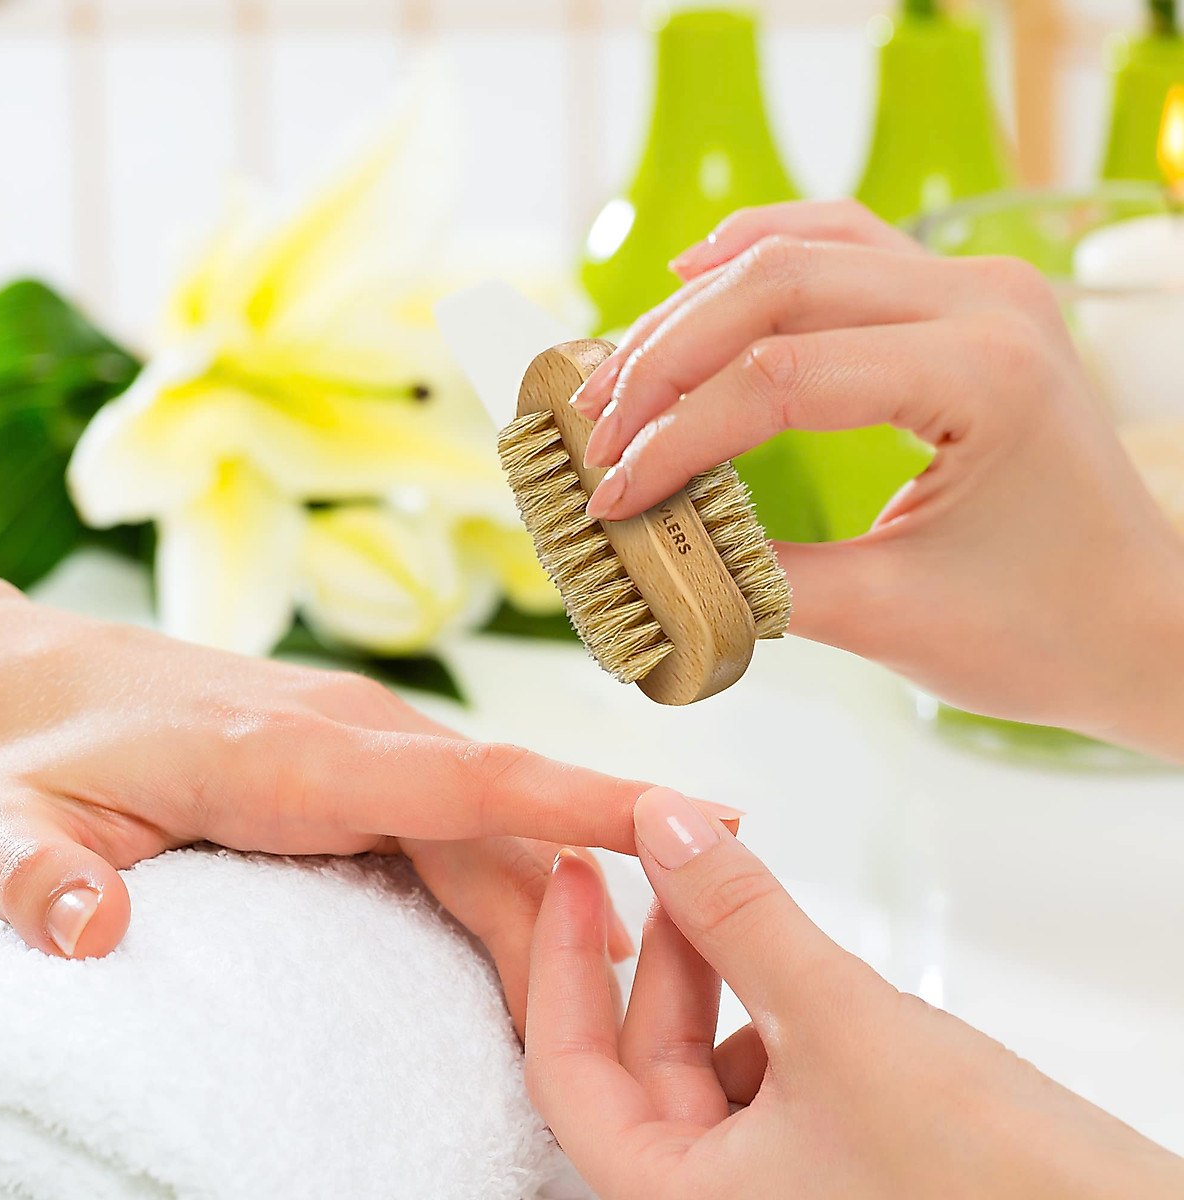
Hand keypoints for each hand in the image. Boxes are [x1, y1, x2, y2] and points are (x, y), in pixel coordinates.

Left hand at [0, 582, 733, 1031]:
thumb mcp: (5, 815)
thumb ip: (37, 873)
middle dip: (590, 909)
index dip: (588, 804)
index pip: (471, 781)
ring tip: (627, 979)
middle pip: (507, 830)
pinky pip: (467, 817)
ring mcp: (364, 742)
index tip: (695, 819)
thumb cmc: (37, 744)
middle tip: (651, 1015)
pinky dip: (522, 868)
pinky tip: (552, 922)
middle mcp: (355, 738)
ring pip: (498, 822)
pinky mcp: (361, 756)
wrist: (41, 669)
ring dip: (567, 892)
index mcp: (293, 755)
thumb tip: (95, 935)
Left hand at [526, 788, 1183, 1199]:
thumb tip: (663, 820)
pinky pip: (768, 1072)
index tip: (572, 866)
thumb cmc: (992, 1181)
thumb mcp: (839, 1022)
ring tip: (734, 889)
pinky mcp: (833, 1165)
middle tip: (667, 851)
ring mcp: (776, 1189)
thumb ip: (739, 916)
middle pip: (641, 1059)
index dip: (558, 960)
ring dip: (715, 970)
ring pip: (707, 1060)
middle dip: (656, 949)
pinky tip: (794, 957)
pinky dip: (768, 1004)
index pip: (569, 1074)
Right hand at [569, 201, 1183, 759]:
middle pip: (775, 285)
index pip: (779, 379)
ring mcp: (978, 288)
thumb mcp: (886, 615)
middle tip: (597, 429)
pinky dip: (757, 256)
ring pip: (799, 249)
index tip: (612, 495)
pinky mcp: (960, 302)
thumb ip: (756, 578)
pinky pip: (842, 245)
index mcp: (983, 374)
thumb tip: (650, 550)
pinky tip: (696, 275)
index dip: (675, 437)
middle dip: (664, 361)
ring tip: (620, 370)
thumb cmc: (1045, 630)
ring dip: (694, 308)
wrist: (1139, 625)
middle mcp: (986, 301)